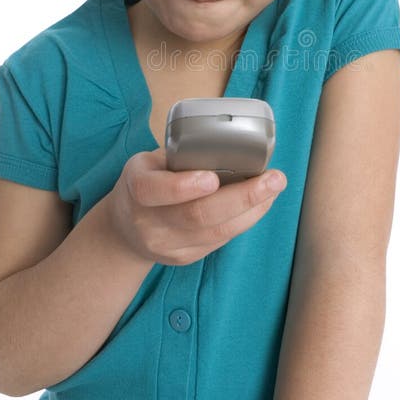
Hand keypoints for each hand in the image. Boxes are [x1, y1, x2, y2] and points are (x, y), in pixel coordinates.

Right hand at [104, 146, 286, 265]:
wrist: (124, 229)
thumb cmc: (148, 181)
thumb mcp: (150, 162)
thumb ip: (181, 155)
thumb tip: (234, 141)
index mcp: (136, 188)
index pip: (153, 190)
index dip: (183, 186)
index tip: (212, 177)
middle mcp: (148, 222)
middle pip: (197, 215)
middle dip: (241, 197)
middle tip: (273, 179)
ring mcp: (166, 245)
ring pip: (215, 231)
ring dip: (252, 209)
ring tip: (274, 188)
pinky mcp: (184, 258)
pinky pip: (220, 239)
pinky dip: (245, 219)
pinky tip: (260, 203)